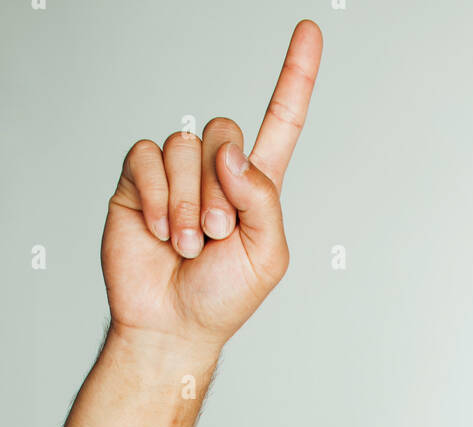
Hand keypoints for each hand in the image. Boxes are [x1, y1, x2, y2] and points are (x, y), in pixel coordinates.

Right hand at [100, 18, 322, 354]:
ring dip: (187, 204)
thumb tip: (230, 151)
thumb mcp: (266, 255)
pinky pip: (147, 158)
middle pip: (224, 130)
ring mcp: (176, 172)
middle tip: (214, 236)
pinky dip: (158, 198)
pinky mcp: (139, 179)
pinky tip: (159, 232)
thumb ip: (263, 199)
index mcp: (257, 185)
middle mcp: (216, 169)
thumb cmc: (224, 297)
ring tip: (186, 245)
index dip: (295, 77)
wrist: (172, 324)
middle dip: (220, 189)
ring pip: (184, 146)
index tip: (309, 32)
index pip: (281, 120)